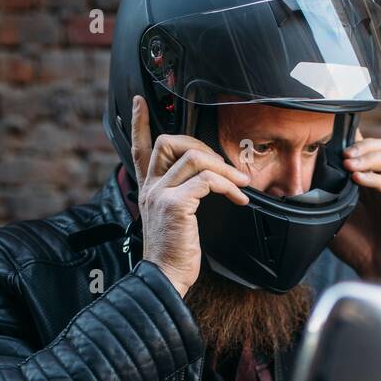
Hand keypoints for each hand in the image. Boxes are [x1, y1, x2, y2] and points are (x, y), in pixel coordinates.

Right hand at [129, 95, 250, 296]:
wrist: (164, 278)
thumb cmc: (173, 255)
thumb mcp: (171, 220)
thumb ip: (179, 197)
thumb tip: (204, 183)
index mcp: (148, 189)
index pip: (139, 148)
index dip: (139, 123)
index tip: (139, 102)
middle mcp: (150, 187)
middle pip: (169, 141)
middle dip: (200, 143)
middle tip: (223, 163)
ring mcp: (161, 194)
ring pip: (194, 158)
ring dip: (224, 168)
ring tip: (241, 184)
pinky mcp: (175, 204)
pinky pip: (207, 181)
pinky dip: (228, 186)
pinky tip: (239, 198)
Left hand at [331, 130, 380, 292]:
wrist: (377, 273)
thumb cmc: (357, 249)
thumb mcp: (331, 220)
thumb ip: (321, 200)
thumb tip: (295, 186)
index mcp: (368, 184)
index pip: (364, 150)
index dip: (352, 139)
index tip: (333, 137)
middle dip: (360, 145)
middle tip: (343, 154)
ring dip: (366, 157)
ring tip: (349, 164)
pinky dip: (374, 179)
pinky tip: (358, 179)